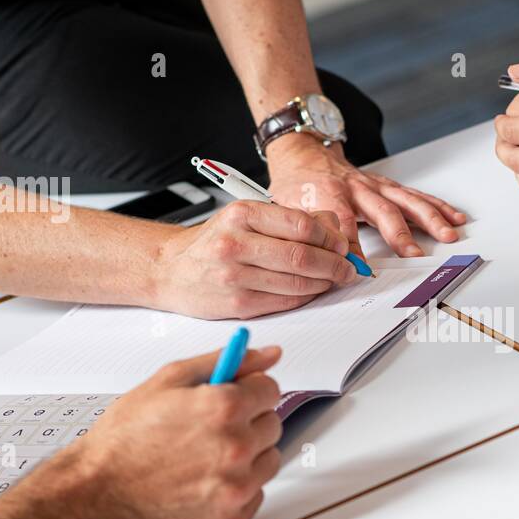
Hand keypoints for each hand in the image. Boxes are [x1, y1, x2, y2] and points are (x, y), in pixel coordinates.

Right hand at [60, 346, 283, 518]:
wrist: (96, 490)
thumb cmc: (124, 438)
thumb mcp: (169, 380)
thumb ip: (227, 362)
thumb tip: (268, 354)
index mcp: (224, 408)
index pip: (270, 389)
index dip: (247, 391)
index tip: (233, 399)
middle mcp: (235, 448)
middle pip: (271, 424)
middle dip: (247, 422)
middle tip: (207, 430)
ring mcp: (235, 487)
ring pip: (268, 460)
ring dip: (247, 456)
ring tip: (204, 457)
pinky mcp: (232, 518)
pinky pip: (256, 494)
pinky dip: (236, 489)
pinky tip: (203, 482)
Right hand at [153, 200, 356, 318]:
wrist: (170, 269)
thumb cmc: (214, 241)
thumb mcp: (246, 217)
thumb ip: (289, 220)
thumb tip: (333, 230)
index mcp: (242, 215)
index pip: (301, 225)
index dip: (330, 238)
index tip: (341, 245)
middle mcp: (236, 243)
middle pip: (303, 256)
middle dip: (335, 264)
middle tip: (348, 268)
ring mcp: (235, 276)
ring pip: (297, 282)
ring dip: (324, 283)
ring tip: (333, 280)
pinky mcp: (237, 303)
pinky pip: (285, 302)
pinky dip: (306, 297)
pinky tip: (313, 291)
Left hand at [265, 136, 464, 257]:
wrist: (304, 154)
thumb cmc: (298, 184)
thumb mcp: (286, 208)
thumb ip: (301, 233)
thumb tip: (314, 262)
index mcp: (329, 194)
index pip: (343, 224)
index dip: (352, 247)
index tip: (361, 269)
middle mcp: (357, 188)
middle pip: (382, 211)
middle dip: (400, 234)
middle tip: (414, 255)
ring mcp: (376, 186)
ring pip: (406, 202)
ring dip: (430, 219)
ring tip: (447, 234)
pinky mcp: (388, 186)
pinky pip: (416, 196)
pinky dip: (437, 207)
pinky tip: (453, 217)